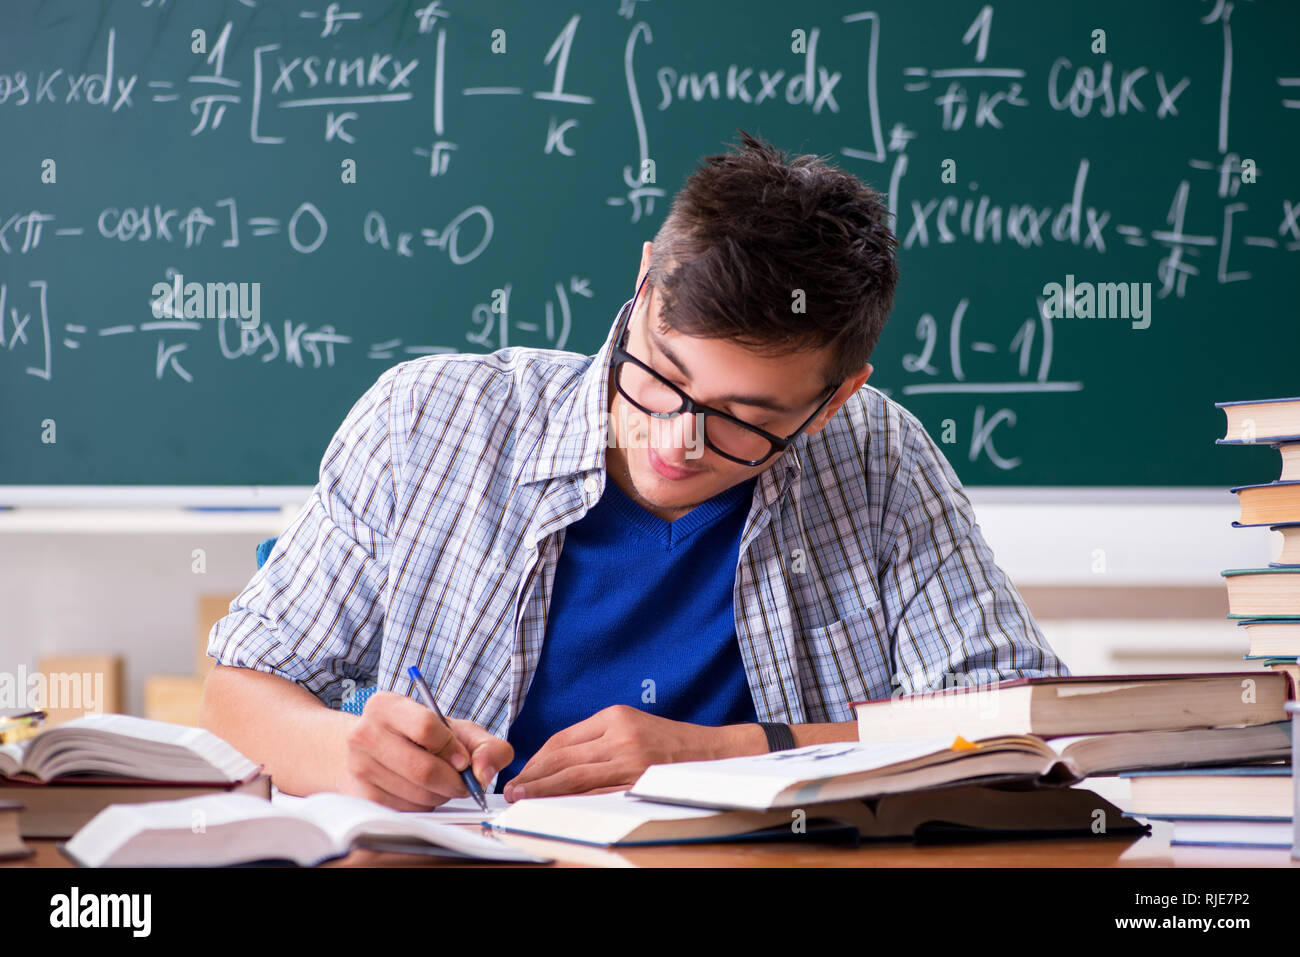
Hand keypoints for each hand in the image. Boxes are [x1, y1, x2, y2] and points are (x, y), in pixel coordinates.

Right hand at [336, 691, 512, 810]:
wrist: (374, 751)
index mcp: (386, 705)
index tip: (463, 759)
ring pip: (417, 794)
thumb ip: (485, 745)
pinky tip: (421, 792)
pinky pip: (406, 811)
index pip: (426, 727)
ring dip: (440, 795)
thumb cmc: (421, 738)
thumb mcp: (457, 730)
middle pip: (423, 769)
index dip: (453, 748)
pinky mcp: (361, 796)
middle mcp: (365, 733)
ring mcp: (358, 766)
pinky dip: (424, 807)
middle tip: (462, 782)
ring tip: (440, 783)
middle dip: (453, 781)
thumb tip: (483, 773)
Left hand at [501, 705, 727, 800]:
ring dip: (544, 791)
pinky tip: (556, 807)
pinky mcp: (638, 783)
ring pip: (575, 778)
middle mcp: (620, 736)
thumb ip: (598, 737)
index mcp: (615, 717)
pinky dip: (571, 802)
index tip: (522, 773)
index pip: (563, 739)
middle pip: (564, 759)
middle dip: (534, 777)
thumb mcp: (632, 724)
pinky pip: (596, 795)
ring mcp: (630, 761)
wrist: (713, 754)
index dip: (538, 759)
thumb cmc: (670, 742)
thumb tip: (555, 760)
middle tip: (511, 791)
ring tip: (523, 800)